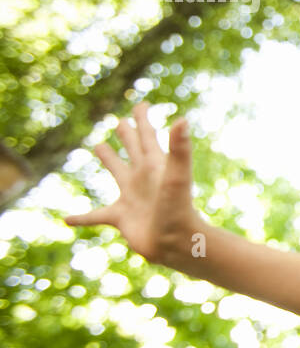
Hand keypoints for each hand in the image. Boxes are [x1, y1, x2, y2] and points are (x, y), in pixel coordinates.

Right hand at [64, 102, 203, 265]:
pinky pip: (96, 216)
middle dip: (128, 134)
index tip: (141, 104)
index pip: (148, 136)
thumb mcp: (177, 176)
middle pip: (133, 149)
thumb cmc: (178, 210)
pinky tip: (67, 219)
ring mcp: (132, 197)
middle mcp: (143, 178)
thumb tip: (183, 119)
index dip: (143, 119)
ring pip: (117, 173)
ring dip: (109, 159)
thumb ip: (179, 149)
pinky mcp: (121, 217)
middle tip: (120, 120)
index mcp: (155, 165)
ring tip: (99, 146)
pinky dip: (82, 217)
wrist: (176, 243)